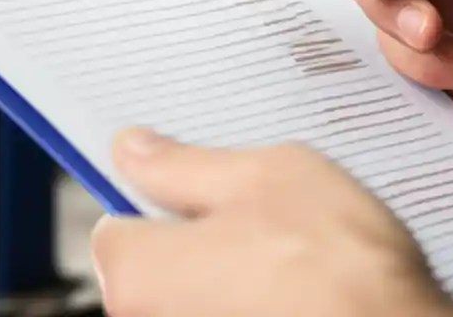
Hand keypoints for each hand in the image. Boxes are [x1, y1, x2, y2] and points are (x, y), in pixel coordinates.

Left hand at [91, 128, 452, 316]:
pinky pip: (233, 315)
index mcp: (137, 273)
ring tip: (293, 258)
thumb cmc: (335, 265)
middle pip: (156, 269)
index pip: (116, 227)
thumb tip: (133, 152)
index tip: (195, 188)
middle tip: (260, 218)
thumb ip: (183, 166)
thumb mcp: (263, 177)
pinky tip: (302, 296)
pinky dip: (259, 306)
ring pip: (199, 298)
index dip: (159, 201)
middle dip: (197, 242)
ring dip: (231, 279)